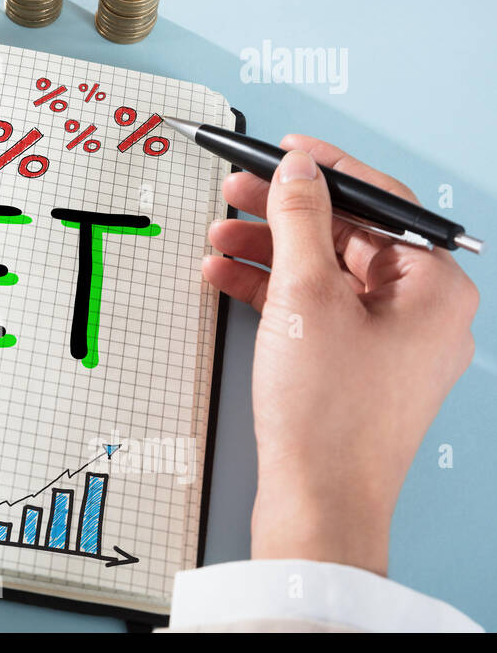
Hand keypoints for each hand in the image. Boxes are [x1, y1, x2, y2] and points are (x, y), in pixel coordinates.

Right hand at [202, 136, 477, 575]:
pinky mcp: (357, 369)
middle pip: (349, 237)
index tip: (283, 151)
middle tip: (235, 193)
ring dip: (269, 253)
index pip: (382, 202)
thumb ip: (300, 220)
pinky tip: (228, 280)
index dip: (326, 169)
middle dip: (284, 216)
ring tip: (218, 239)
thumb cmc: (328, 413)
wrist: (318, 501)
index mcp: (435, 288)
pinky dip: (273, 293)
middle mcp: (422, 313)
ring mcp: (390, 344)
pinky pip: (317, 311)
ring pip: (326, 274)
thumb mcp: (305, 294)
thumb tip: (298, 170)